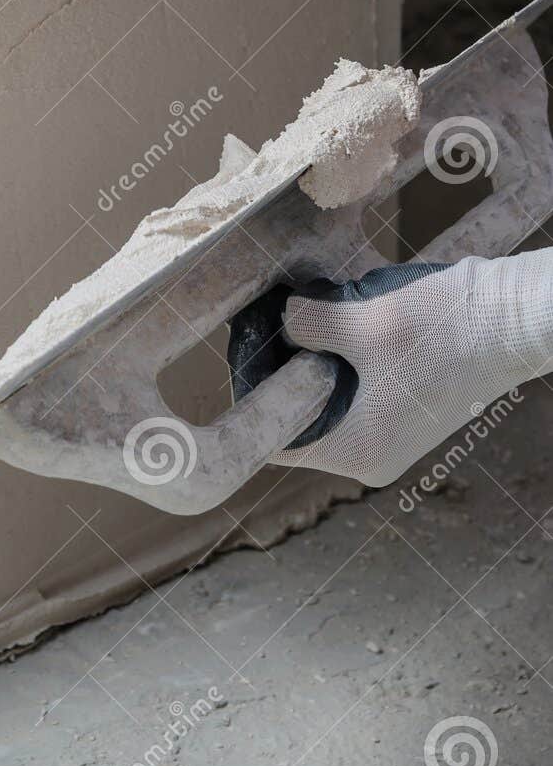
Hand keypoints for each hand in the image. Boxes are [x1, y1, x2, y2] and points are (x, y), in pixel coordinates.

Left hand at [233, 253, 552, 487]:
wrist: (516, 317)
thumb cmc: (446, 327)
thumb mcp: (361, 319)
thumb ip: (308, 324)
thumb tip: (282, 321)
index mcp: (359, 450)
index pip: (278, 441)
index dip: (256, 397)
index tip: (248, 352)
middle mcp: (374, 452)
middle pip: (302, 416)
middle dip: (288, 368)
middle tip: (280, 322)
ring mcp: (392, 430)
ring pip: (328, 396)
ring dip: (319, 354)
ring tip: (320, 313)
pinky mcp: (406, 404)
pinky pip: (356, 384)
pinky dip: (346, 352)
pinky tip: (351, 315)